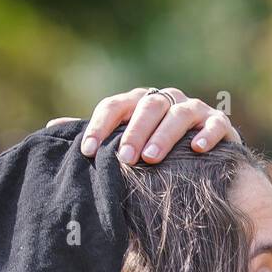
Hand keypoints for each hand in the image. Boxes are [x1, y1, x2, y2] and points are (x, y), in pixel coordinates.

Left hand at [46, 88, 241, 163]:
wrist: (202, 169)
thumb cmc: (155, 160)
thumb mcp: (122, 149)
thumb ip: (96, 138)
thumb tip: (51, 128)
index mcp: (138, 105)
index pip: (115, 106)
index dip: (100, 127)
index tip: (87, 152)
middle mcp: (165, 101)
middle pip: (147, 107)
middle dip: (134, 132)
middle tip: (125, 158)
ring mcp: (193, 110)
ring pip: (178, 113)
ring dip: (164, 134)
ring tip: (153, 158)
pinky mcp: (220, 125)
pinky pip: (215, 124)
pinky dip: (207, 134)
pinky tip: (197, 149)